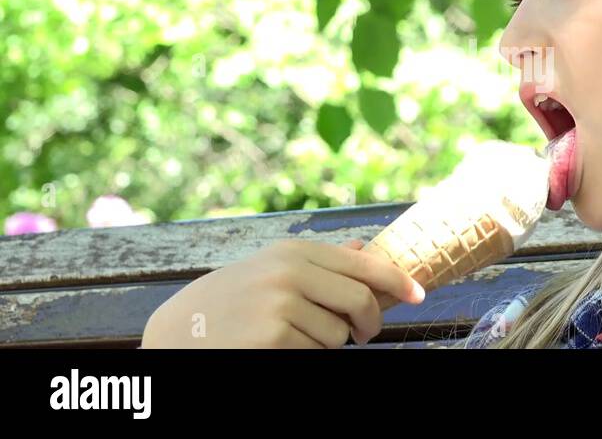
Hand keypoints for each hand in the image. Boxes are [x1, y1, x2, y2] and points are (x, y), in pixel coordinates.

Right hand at [141, 238, 424, 347]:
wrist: (179, 331)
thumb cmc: (231, 300)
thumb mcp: (272, 269)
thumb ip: (321, 262)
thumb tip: (364, 248)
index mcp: (293, 251)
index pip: (363, 263)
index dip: (397, 280)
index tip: (419, 294)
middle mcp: (289, 271)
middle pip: (361, 299)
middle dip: (369, 322)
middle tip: (363, 334)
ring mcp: (280, 304)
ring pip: (338, 334)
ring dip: (328, 343)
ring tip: (293, 336)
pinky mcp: (272, 337)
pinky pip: (316, 354)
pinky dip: (306, 355)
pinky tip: (277, 347)